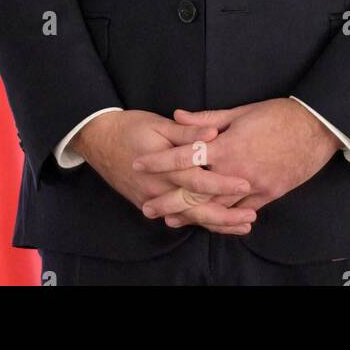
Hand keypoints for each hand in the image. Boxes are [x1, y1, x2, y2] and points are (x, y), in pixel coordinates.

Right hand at [73, 109, 258, 234]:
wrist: (98, 140)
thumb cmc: (131, 127)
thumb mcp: (159, 124)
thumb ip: (187, 132)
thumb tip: (213, 133)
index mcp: (165, 168)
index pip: (200, 182)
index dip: (224, 184)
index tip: (246, 184)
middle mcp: (159, 190)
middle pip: (196, 210)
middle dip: (226, 216)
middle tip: (251, 217)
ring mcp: (152, 201)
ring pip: (187, 218)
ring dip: (215, 223)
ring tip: (240, 225)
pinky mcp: (148, 204)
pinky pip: (176, 218)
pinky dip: (196, 222)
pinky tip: (213, 223)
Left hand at [131, 99, 341, 229]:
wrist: (316, 128)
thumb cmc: (278, 114)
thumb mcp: (241, 111)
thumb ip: (207, 118)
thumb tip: (178, 116)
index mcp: (227, 147)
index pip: (184, 157)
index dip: (160, 162)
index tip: (140, 164)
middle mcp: (237, 171)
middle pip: (195, 190)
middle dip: (169, 200)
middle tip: (147, 207)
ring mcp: (253, 187)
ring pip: (216, 207)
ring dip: (192, 214)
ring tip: (170, 220)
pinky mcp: (268, 195)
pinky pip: (241, 211)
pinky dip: (223, 218)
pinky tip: (209, 222)